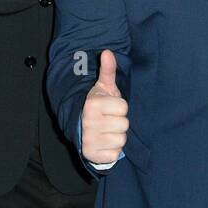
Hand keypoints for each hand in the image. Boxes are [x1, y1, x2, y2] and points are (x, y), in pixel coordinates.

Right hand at [81, 49, 128, 164]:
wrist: (83, 129)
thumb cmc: (99, 107)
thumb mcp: (104, 88)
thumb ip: (108, 70)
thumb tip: (107, 52)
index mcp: (92, 105)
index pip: (124, 107)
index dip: (120, 108)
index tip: (110, 108)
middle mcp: (89, 123)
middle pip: (124, 124)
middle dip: (119, 122)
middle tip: (109, 120)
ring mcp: (90, 140)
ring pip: (121, 139)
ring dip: (117, 136)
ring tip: (108, 131)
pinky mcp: (93, 155)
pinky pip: (116, 153)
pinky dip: (113, 150)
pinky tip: (105, 143)